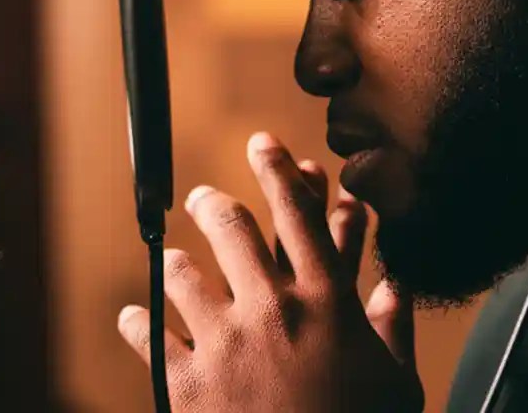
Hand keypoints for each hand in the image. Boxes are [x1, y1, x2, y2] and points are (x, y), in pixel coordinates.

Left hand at [117, 132, 423, 412]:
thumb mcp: (396, 386)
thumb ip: (394, 329)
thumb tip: (396, 288)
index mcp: (327, 303)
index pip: (299, 215)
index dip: (278, 169)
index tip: (263, 140)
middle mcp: (271, 310)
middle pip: (232, 229)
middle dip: (214, 204)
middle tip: (204, 199)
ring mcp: (223, 345)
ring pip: (183, 275)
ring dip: (177, 264)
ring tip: (173, 262)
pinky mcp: (185, 387)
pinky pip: (149, 338)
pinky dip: (137, 323)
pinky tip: (131, 316)